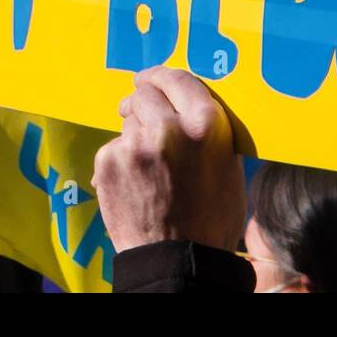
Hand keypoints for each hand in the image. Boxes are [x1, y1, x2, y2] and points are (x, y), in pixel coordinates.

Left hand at [93, 65, 246, 252]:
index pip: (178, 78)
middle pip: (145, 93)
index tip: (150, 77)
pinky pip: (113, 146)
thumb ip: (206, 127)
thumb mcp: (227, 164)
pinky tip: (134, 182)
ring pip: (127, 120)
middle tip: (143, 116)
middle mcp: (169, 127)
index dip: (161, 75)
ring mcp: (135, 144)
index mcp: (205, 123)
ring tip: (147, 165)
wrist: (177, 260)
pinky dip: (119, 159)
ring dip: (133, 133)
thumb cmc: (210, 216)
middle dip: (143, 103)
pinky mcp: (108, 161)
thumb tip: (185, 99)